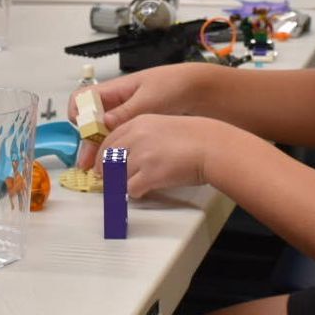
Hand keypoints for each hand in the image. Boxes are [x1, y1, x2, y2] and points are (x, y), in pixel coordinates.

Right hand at [70, 64, 205, 167]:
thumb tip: (103, 123)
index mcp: (116, 89)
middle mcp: (117, 102)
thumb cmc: (174, 85)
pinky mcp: (137, 127)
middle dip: (87, 142)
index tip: (83, 130)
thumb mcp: (149, 99)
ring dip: (99, 150)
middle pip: (92, 122)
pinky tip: (115, 164)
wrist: (199, 89)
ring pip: (104, 133)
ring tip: (99, 170)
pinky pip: (118, 138)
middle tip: (87, 163)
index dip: (78, 113)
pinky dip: (114, 150)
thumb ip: (125, 111)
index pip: (84, 98)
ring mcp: (126, 115)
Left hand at [101, 114, 236, 197]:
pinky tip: (145, 189)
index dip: (102, 157)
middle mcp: (136, 137)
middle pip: (107, 159)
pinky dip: (135, 192)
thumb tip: (128, 154)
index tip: (102, 166)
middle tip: (110, 182)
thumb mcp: (163, 125)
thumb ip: (143, 136)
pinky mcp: (149, 174)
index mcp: (139, 123)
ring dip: (123, 183)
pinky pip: (130, 189)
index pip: (109, 140)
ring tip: (133, 185)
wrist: (212, 146)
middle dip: (106, 173)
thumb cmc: (196, 137)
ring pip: (116, 176)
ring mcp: (142, 156)